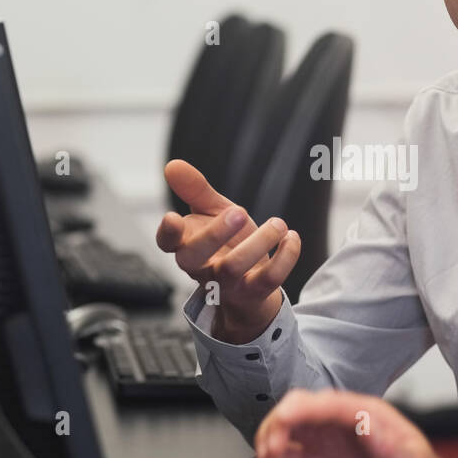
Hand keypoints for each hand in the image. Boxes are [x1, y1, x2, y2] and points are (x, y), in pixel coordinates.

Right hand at [155, 159, 299, 342]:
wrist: (250, 282)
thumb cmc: (227, 241)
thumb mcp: (211, 212)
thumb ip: (194, 189)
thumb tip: (172, 165)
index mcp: (186, 245)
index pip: (166, 243)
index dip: (167, 233)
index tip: (172, 217)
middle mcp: (201, 268)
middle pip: (194, 258)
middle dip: (214, 233)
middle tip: (239, 211)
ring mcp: (226, 283)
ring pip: (233, 267)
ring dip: (259, 241)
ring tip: (278, 223)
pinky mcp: (253, 292)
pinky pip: (269, 279)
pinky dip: (286, 257)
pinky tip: (291, 237)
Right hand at [255, 389, 457, 457]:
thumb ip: (388, 444)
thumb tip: (365, 422)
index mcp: (362, 413)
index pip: (324, 402)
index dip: (300, 410)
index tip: (283, 422)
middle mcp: (339, 424)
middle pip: (296, 410)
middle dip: (277, 425)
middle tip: (270, 449)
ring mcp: (325, 444)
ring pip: (285, 431)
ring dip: (268, 443)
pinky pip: (284, 456)